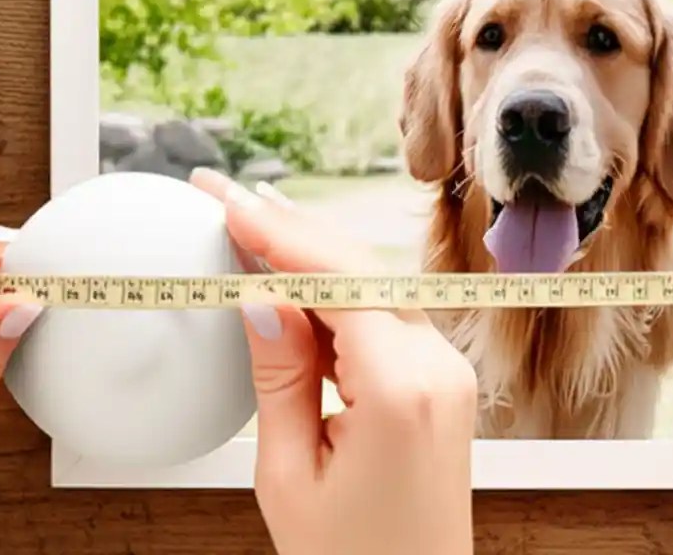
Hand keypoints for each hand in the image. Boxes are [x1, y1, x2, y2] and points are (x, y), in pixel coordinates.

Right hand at [191, 169, 477, 554]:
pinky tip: (290, 280)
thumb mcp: (287, 475)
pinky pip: (383, 318)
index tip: (228, 203)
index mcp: (401, 391)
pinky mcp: (439, 385)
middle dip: (289, 228)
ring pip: (371, 286)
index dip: (277, 234)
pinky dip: (334, 294)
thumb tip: (259, 298)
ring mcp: (445, 375)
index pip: (336, 280)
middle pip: (359, 269)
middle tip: (227, 197)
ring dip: (310, 255)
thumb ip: (278, 375)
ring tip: (248, 225)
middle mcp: (437, 371)